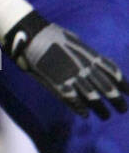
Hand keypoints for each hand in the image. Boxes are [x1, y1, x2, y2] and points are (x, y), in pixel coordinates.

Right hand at [5, 10, 128, 119]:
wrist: (32, 36)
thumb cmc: (51, 36)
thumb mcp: (75, 41)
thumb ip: (85, 54)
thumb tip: (93, 62)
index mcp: (89, 54)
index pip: (111, 71)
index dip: (122, 83)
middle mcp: (84, 66)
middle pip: (105, 86)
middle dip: (116, 99)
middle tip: (123, 109)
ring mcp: (71, 76)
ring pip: (91, 96)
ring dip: (100, 108)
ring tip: (106, 116)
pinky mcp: (57, 83)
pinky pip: (72, 99)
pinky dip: (79, 108)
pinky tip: (85, 114)